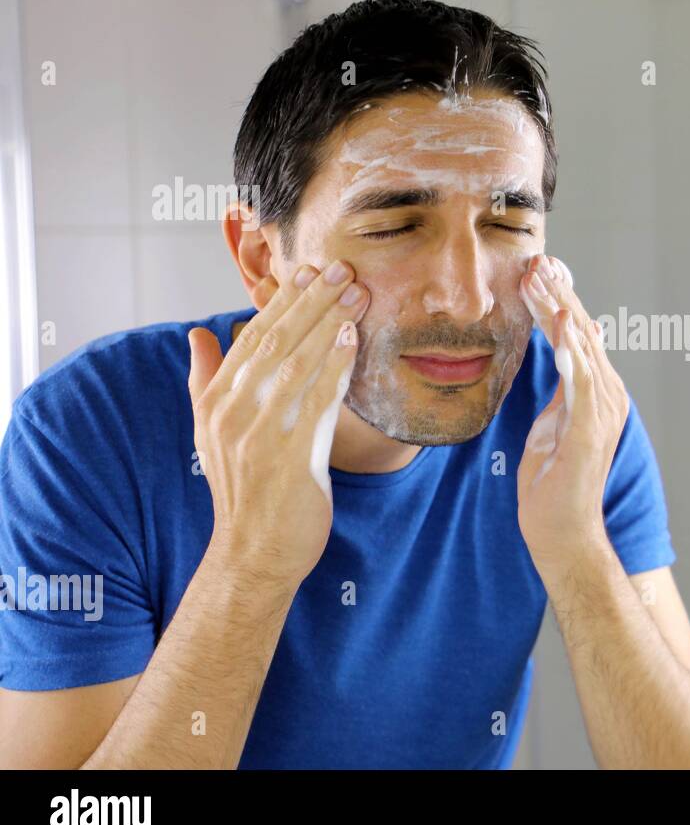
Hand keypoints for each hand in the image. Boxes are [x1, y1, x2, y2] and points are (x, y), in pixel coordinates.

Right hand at [187, 261, 369, 588]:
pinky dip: (334, 364)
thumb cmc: (246, 492)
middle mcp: (231, 414)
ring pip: (296, 362)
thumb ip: (204, 382)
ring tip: (356, 293)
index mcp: (214, 403)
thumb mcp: (212, 435)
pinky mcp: (289, 456)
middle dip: (312, 301)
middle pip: (274, 341)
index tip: (311, 272)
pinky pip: (316, 399)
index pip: (249, 338)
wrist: (254, 554)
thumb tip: (197, 335)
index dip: (283, 302)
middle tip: (343, 270)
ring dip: (329, 322)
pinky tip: (352, 338)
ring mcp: (258, 435)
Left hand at [516, 254, 628, 570]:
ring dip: (559, 311)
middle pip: (580, 332)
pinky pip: (581, 382)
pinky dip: (571, 351)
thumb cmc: (553, 485)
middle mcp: (605, 395)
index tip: (538, 270)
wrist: (564, 533)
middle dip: (557, 294)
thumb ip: (560, 391)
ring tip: (541, 280)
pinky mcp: (589, 429)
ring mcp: (601, 411)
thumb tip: (560, 359)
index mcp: (595, 392)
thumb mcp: (551, 426)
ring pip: (581, 348)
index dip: (557, 301)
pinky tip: (558, 326)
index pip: (576, 336)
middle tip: (538, 260)